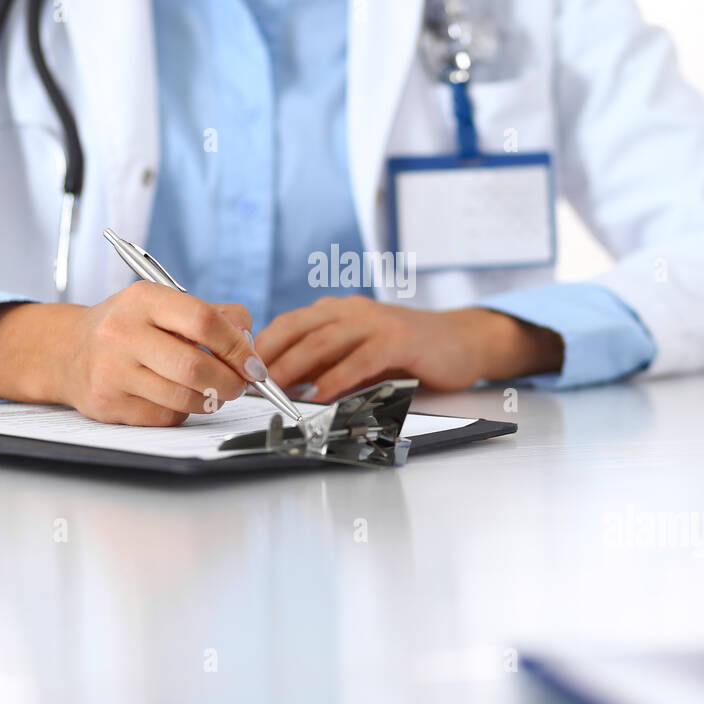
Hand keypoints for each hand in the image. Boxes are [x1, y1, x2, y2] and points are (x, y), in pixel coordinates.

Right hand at [0, 283, 269, 425]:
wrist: (70, 351)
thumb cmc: (134, 327)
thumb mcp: (166, 304)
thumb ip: (215, 316)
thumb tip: (249, 348)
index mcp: (144, 299)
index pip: (203, 321)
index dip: (237, 347)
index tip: (253, 364)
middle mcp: (121, 332)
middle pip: (195, 367)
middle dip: (230, 382)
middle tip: (241, 386)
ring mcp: (111, 371)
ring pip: (183, 398)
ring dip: (211, 401)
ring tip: (215, 392)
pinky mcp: (106, 404)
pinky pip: (164, 418)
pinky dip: (183, 413)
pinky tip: (178, 399)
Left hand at [254, 295, 563, 402]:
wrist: (461, 342)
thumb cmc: (407, 352)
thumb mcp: (359, 354)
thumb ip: (327, 364)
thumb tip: (283, 385)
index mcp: (338, 311)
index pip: (289, 323)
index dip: (263, 346)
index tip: (242, 371)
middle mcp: (352, 310)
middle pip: (299, 330)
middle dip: (271, 358)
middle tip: (250, 384)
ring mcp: (376, 322)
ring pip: (324, 342)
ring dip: (295, 368)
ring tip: (275, 389)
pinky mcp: (400, 339)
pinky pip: (361, 358)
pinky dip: (337, 377)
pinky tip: (320, 393)